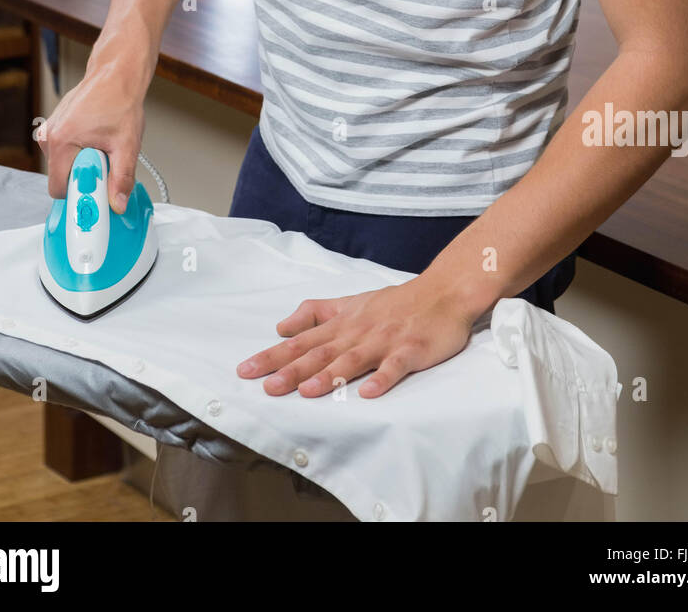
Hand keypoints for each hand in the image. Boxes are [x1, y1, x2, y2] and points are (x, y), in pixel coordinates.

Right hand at [38, 56, 145, 210]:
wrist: (116, 74)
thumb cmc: (119, 101)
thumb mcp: (126, 145)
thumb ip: (121, 178)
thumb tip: (117, 204)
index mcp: (60, 143)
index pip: (58, 189)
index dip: (79, 194)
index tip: (97, 190)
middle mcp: (49, 137)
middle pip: (62, 177)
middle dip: (84, 176)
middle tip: (106, 161)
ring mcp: (50, 131)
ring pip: (65, 164)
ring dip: (84, 163)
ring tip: (103, 144)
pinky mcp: (55, 127)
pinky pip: (66, 152)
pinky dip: (81, 151)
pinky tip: (97, 137)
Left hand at [235, 274, 472, 398]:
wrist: (442, 292)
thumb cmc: (394, 302)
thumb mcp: (350, 303)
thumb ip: (316, 313)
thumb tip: (281, 326)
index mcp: (342, 324)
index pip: (301, 342)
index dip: (274, 356)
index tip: (246, 370)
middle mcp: (358, 332)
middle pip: (321, 353)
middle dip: (293, 370)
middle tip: (267, 387)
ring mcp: (385, 341)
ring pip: (353, 360)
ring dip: (330, 376)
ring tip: (308, 392)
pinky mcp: (411, 350)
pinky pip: (395, 366)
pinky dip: (382, 379)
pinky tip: (368, 394)